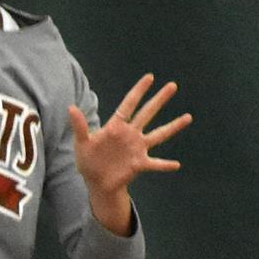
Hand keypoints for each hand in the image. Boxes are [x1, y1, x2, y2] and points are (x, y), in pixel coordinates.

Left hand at [69, 74, 190, 232]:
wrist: (96, 182)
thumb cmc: (89, 161)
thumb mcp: (81, 143)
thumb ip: (79, 126)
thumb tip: (70, 107)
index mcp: (116, 126)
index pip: (129, 104)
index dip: (139, 91)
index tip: (150, 77)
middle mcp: (130, 134)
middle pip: (148, 113)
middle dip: (160, 99)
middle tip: (173, 85)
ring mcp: (137, 148)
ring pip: (159, 134)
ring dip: (173, 126)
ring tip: (188, 117)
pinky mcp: (139, 164)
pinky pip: (155, 163)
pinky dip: (165, 165)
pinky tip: (176, 164)